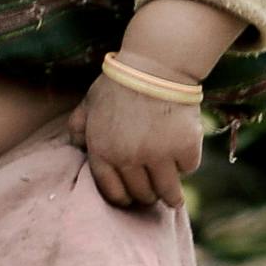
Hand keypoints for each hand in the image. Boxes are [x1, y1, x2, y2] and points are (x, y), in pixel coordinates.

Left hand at [81, 0, 239, 209]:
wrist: (155, 65)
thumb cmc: (120, 83)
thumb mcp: (89, 102)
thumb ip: (79, 126)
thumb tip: (77, 145)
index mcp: (102, 151)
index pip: (112, 192)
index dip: (122, 199)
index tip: (130, 200)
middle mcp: (128, 158)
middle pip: (141, 194)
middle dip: (146, 197)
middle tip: (152, 195)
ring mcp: (158, 155)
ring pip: (166, 191)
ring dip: (170, 197)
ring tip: (174, 201)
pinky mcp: (184, 148)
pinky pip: (187, 169)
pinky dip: (186, 165)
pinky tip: (183, 158)